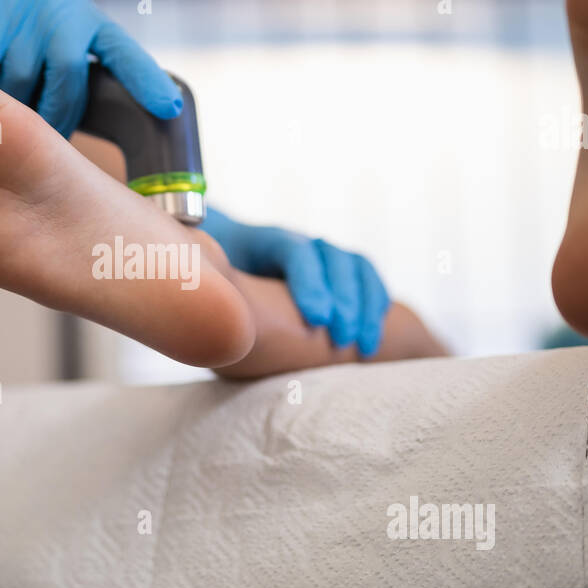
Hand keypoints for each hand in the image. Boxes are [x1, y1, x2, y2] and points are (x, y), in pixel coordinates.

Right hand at [0, 0, 182, 136]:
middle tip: (39, 134)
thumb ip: (71, 78)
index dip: (146, 79)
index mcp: (82, 18)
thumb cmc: (0, 45)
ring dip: (9, 105)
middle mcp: (56, 5)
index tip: (170, 108)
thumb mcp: (43, 52)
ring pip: (22, 79)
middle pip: (68, 74)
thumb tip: (104, 128)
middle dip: (56, 113)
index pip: (122, 50)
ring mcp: (16, 5)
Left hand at [201, 207, 389, 355]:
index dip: (310, 283)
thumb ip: (216, 294)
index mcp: (267, 241)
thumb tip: (211, 318)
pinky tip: (374, 335)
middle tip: (342, 340)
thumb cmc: (219, 279)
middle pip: (333, 260)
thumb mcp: (211, 283)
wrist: (231, 258)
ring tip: (364, 347)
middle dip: (344, 300)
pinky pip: (368, 278)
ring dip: (366, 306)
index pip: (296, 252)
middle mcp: (302, 242)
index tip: (317, 320)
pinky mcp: (340, 271)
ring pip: (357, 268)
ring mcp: (324, 254)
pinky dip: (376, 303)